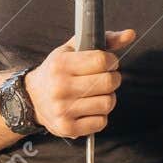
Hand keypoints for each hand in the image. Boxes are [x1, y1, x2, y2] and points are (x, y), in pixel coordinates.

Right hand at [22, 29, 136, 137]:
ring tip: (96, 95)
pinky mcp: (67, 128)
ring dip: (108, 98)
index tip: (107, 63)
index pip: (102, 60)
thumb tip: (130, 34)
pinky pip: (101, 122)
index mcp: (60, 64)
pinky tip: (89, 109)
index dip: (111, 61)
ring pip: (107, 103)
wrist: (31, 98)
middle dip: (113, 79)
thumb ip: (103, 40)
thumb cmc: (58, 71)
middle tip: (105, 79)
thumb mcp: (73, 50)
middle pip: (108, 82)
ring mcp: (63, 109)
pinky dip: (100, 116)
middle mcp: (59, 87)